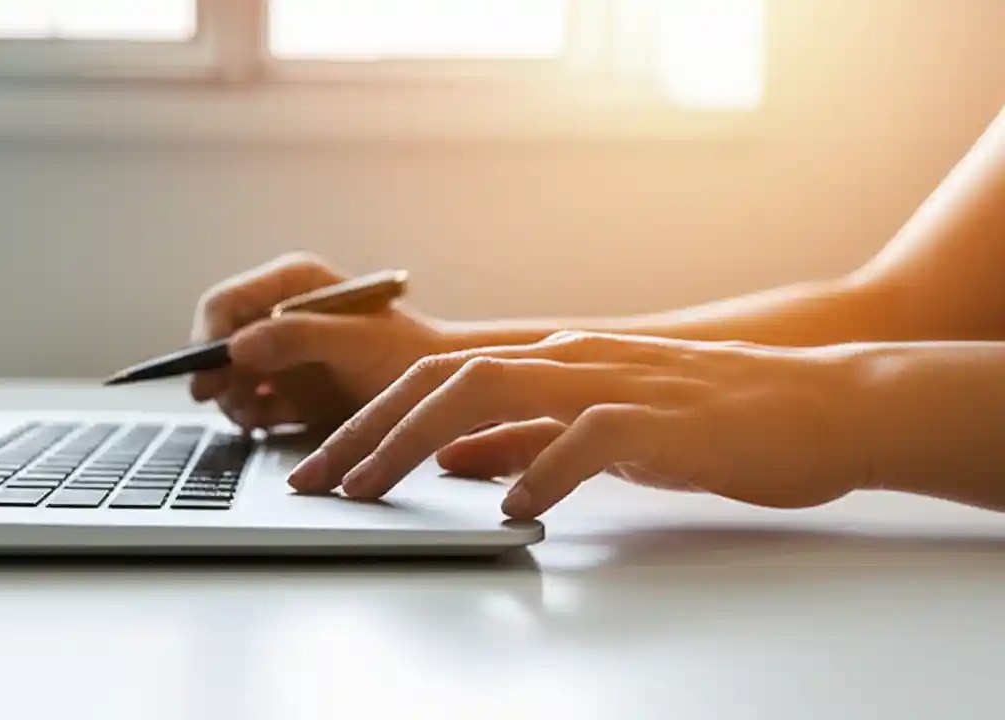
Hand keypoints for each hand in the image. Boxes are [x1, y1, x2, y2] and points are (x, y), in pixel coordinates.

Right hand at [190, 253, 451, 430]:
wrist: (442, 392)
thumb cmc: (409, 355)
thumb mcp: (355, 342)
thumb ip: (298, 337)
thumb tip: (237, 346)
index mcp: (292, 284)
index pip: (223, 304)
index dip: (208, 339)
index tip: (209, 377)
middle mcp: (280, 313)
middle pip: (219, 341)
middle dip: (218, 375)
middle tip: (229, 404)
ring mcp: (283, 351)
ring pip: (228, 375)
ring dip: (233, 399)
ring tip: (257, 416)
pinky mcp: (289, 386)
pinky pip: (250, 401)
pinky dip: (252, 415)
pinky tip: (269, 422)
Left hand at [287, 332, 884, 516]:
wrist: (823, 407)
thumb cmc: (710, 423)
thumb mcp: (596, 429)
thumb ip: (526, 438)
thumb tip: (448, 461)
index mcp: (553, 362)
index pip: (438, 382)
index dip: (371, 422)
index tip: (320, 468)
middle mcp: (572, 360)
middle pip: (445, 382)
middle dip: (369, 431)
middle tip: (317, 483)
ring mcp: (618, 383)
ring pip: (496, 391)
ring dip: (422, 441)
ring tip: (375, 489)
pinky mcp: (667, 418)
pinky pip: (591, 436)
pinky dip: (543, 467)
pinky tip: (510, 507)